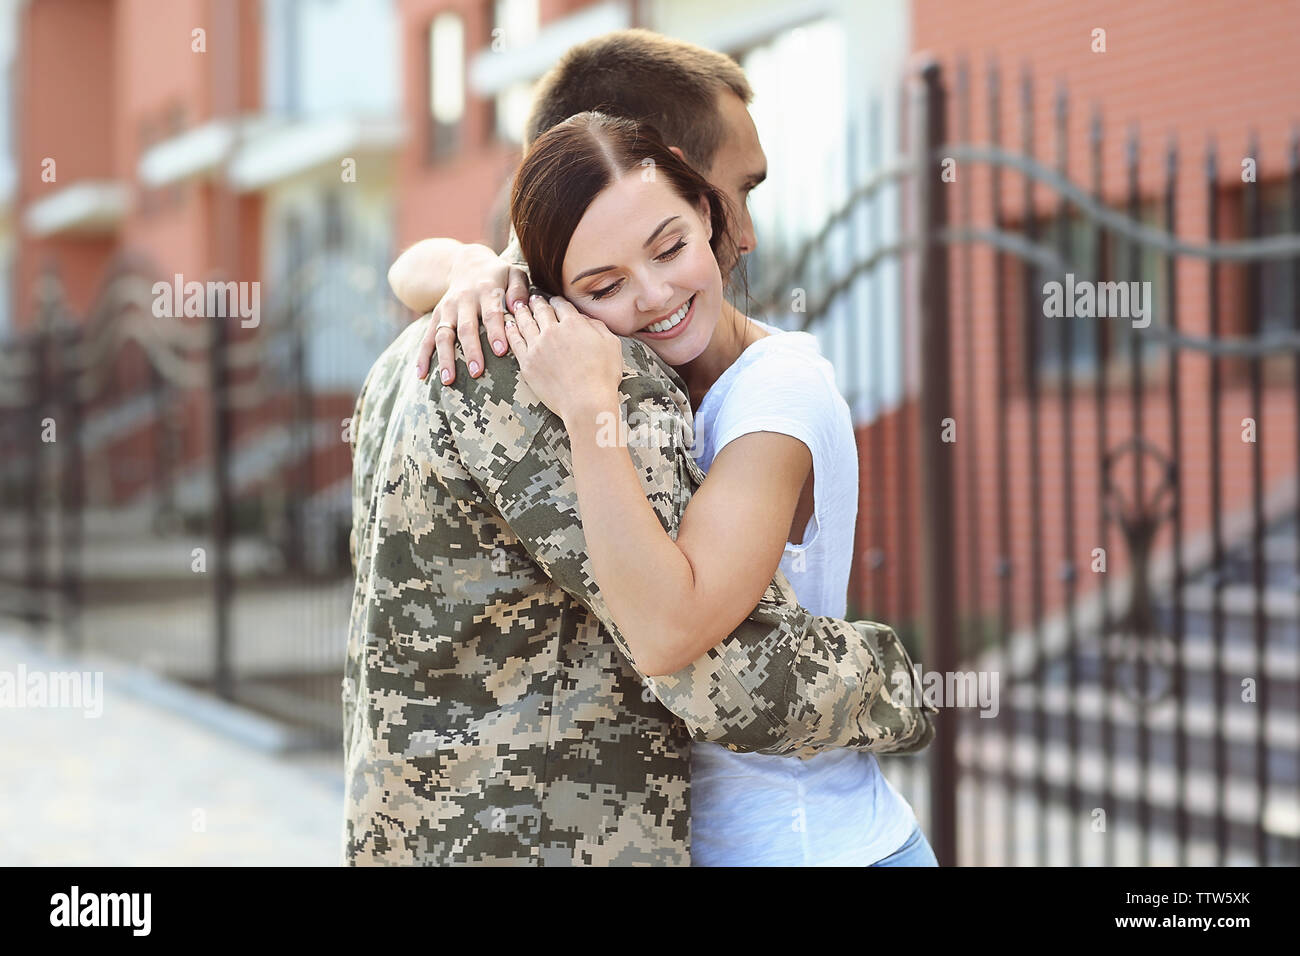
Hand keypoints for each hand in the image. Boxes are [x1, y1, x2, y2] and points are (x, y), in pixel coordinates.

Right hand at [416, 244, 529, 384]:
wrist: (468, 264)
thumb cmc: (498, 276)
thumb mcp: (513, 274)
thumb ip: (519, 289)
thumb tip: (518, 307)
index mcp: (486, 291)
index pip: (491, 313)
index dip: (495, 331)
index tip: (500, 351)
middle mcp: (464, 300)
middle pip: (466, 327)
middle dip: (471, 350)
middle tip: (477, 372)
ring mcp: (447, 310)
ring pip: (444, 335)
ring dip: (445, 358)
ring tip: (449, 380)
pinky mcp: (436, 317)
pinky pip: (427, 338)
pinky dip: (423, 356)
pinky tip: (421, 375)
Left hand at [505, 295, 622, 421]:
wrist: (586, 403)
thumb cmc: (603, 377)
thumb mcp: (612, 345)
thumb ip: (598, 327)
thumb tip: (586, 319)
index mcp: (574, 323)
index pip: (561, 305)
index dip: (557, 301)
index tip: (554, 301)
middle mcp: (552, 330)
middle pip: (541, 310)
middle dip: (537, 302)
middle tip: (533, 298)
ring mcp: (537, 346)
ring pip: (525, 322)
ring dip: (521, 312)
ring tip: (519, 306)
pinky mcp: (527, 363)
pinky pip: (515, 341)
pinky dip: (510, 331)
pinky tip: (508, 326)